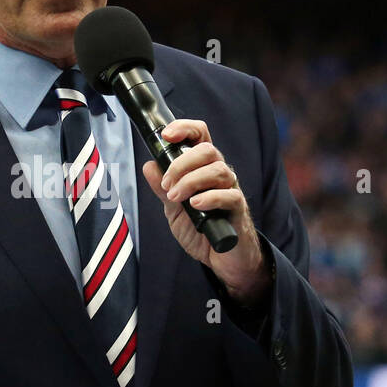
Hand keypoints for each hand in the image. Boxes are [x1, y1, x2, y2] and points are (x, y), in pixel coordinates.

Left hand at [141, 119, 268, 306]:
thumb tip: (149, 166)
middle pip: (208, 150)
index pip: (200, 136)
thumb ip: (163, 189)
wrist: (222, 258)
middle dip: (181, 163)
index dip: (185, 128)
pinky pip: (229, 195)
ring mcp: (231, 190)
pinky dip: (209, 198)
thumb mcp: (174, 209)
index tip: (166, 135)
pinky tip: (195, 205)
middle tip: (167, 184)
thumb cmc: (201, 230)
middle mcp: (219, 174)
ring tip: (177, 198)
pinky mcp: (238, 209)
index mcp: (203, 168)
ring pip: (218, 170)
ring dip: (191, 181)